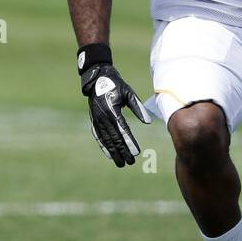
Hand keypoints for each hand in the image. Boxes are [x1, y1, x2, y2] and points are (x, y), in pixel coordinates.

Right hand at [78, 45, 150, 166]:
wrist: (97, 78)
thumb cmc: (116, 85)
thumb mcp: (129, 93)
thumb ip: (138, 108)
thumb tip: (148, 122)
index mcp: (112, 110)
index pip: (123, 130)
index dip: (129, 142)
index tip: (136, 152)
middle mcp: (103, 117)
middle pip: (114, 138)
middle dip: (122, 151)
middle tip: (130, 162)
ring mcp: (96, 120)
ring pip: (106, 140)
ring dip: (113, 152)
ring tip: (120, 163)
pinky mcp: (94, 120)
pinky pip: (98, 136)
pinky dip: (104, 146)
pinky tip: (109, 154)